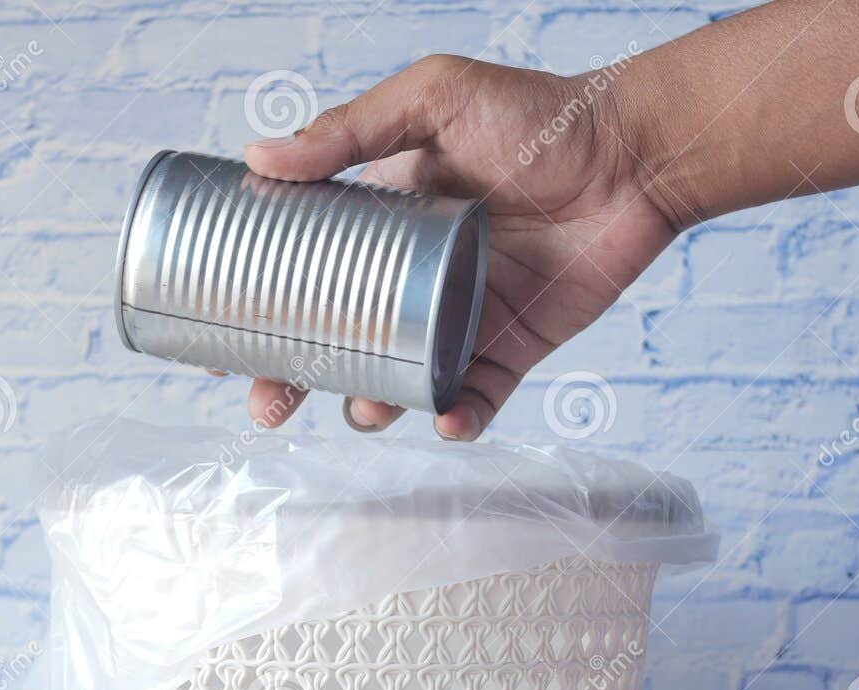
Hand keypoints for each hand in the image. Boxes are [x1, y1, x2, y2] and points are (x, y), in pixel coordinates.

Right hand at [241, 54, 678, 439]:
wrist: (635, 154)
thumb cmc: (537, 115)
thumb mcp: (434, 99)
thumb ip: (352, 129)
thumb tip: (261, 158)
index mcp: (383, 223)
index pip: (307, 275)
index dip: (263, 313)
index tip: (224, 347)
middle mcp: (415, 278)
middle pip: (340, 344)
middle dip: (298, 382)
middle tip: (271, 406)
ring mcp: (462, 317)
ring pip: (399, 380)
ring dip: (372, 405)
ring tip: (365, 406)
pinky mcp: (514, 347)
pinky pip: (476, 397)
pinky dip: (458, 418)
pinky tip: (445, 420)